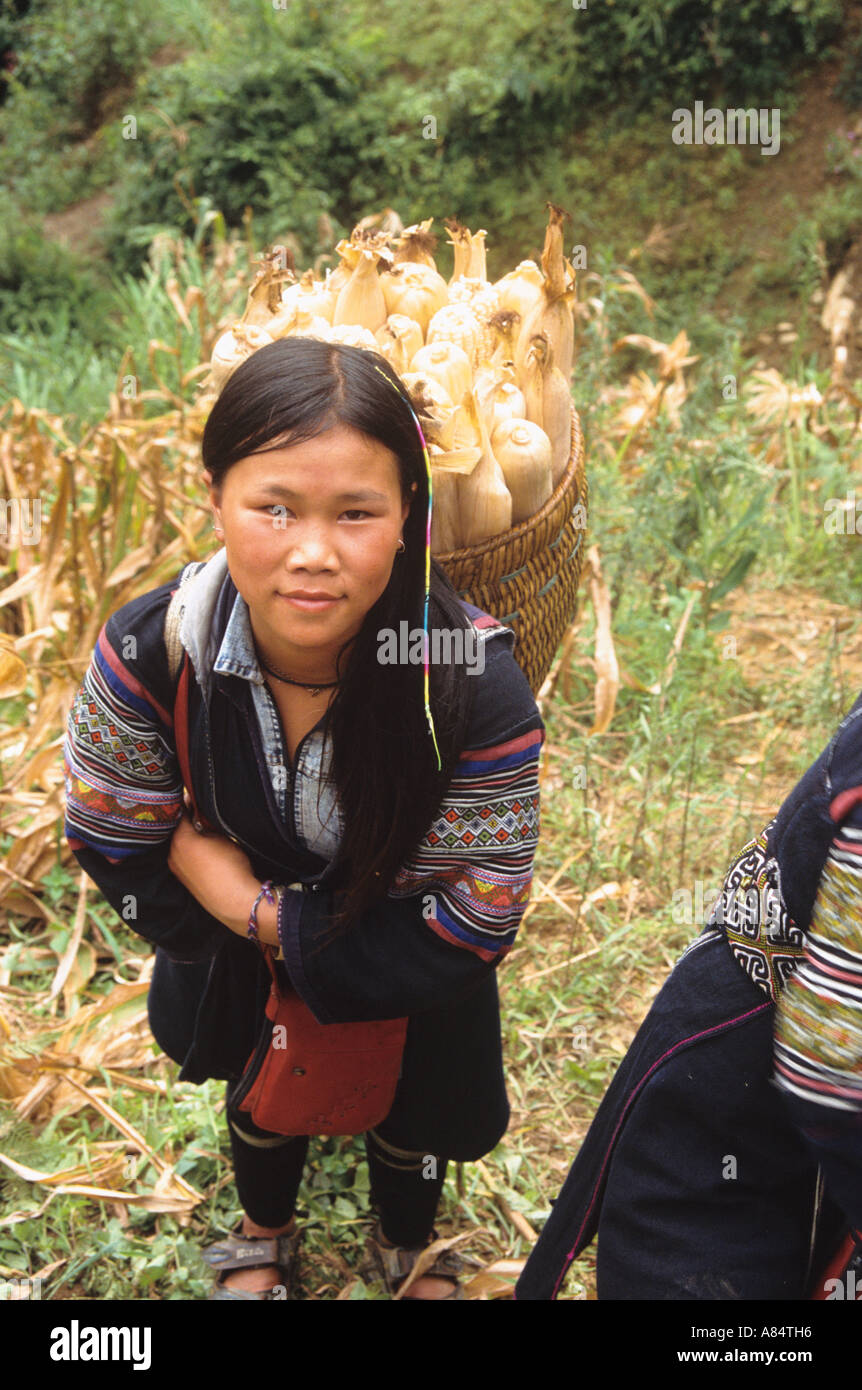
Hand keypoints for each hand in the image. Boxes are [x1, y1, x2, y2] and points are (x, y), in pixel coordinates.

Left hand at [167, 809, 261, 934]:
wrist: (236, 902)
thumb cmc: (231, 867)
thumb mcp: (223, 836)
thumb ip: (208, 822)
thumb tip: (201, 814)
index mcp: (180, 840)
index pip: (180, 812)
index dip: (188, 802)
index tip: (194, 794)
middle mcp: (172, 854)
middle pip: (177, 830)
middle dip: (188, 820)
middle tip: (201, 812)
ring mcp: (176, 870)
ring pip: (180, 845)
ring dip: (190, 838)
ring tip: (207, 833)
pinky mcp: (184, 881)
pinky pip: (184, 859)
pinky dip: (192, 853)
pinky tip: (207, 853)